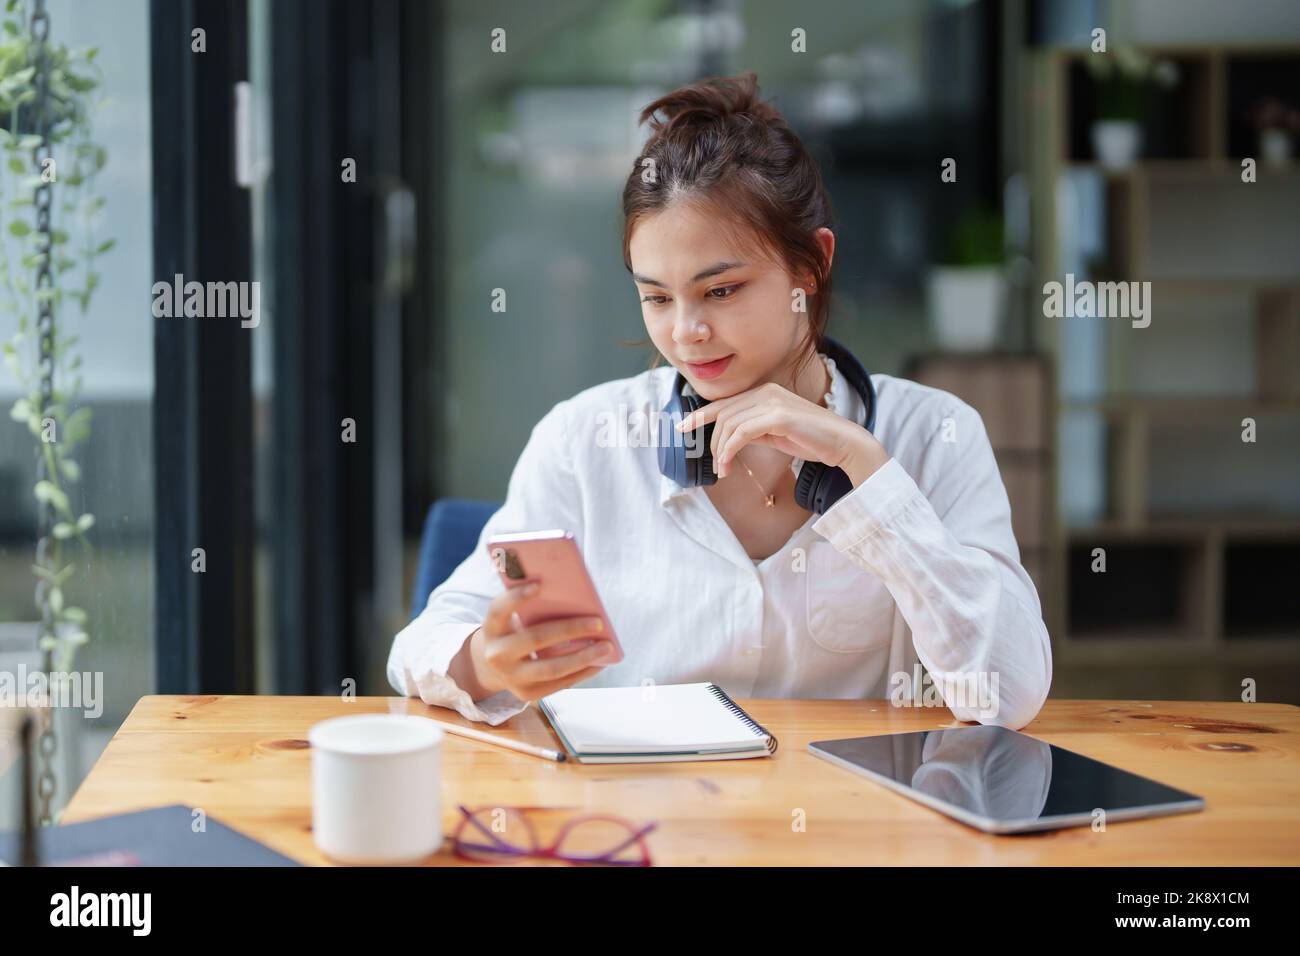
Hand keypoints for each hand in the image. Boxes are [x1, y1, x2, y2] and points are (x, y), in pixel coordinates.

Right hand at [468, 583, 612, 701]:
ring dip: (583, 656)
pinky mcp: (527, 693)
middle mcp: (497, 654)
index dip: (517, 597)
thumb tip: (573, 595)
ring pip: (551, 668)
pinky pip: (560, 683)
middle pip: (535, 639)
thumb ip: (529, 606)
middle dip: (569, 630)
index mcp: (492, 628)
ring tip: (607, 646)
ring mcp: (511, 677)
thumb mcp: (510, 618)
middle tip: (598, 622)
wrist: (491, 667)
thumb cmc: (511, 632)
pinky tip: (600, 662)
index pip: (499, 610)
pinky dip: (582, 672)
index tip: (540, 585)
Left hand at [675, 381, 889, 486]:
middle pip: (723, 414)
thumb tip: (728, 438)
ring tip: (724, 470)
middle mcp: (766, 392)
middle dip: (711, 440)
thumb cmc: (810, 440)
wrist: (842, 443)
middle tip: (714, 465)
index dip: (700, 415)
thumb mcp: (774, 432)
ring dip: (721, 450)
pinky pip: (742, 433)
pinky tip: (728, 464)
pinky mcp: (779, 416)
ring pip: (730, 424)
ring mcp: (772, 402)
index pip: (725, 403)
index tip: (682, 428)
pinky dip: (730, 449)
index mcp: (764, 392)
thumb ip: (752, 429)